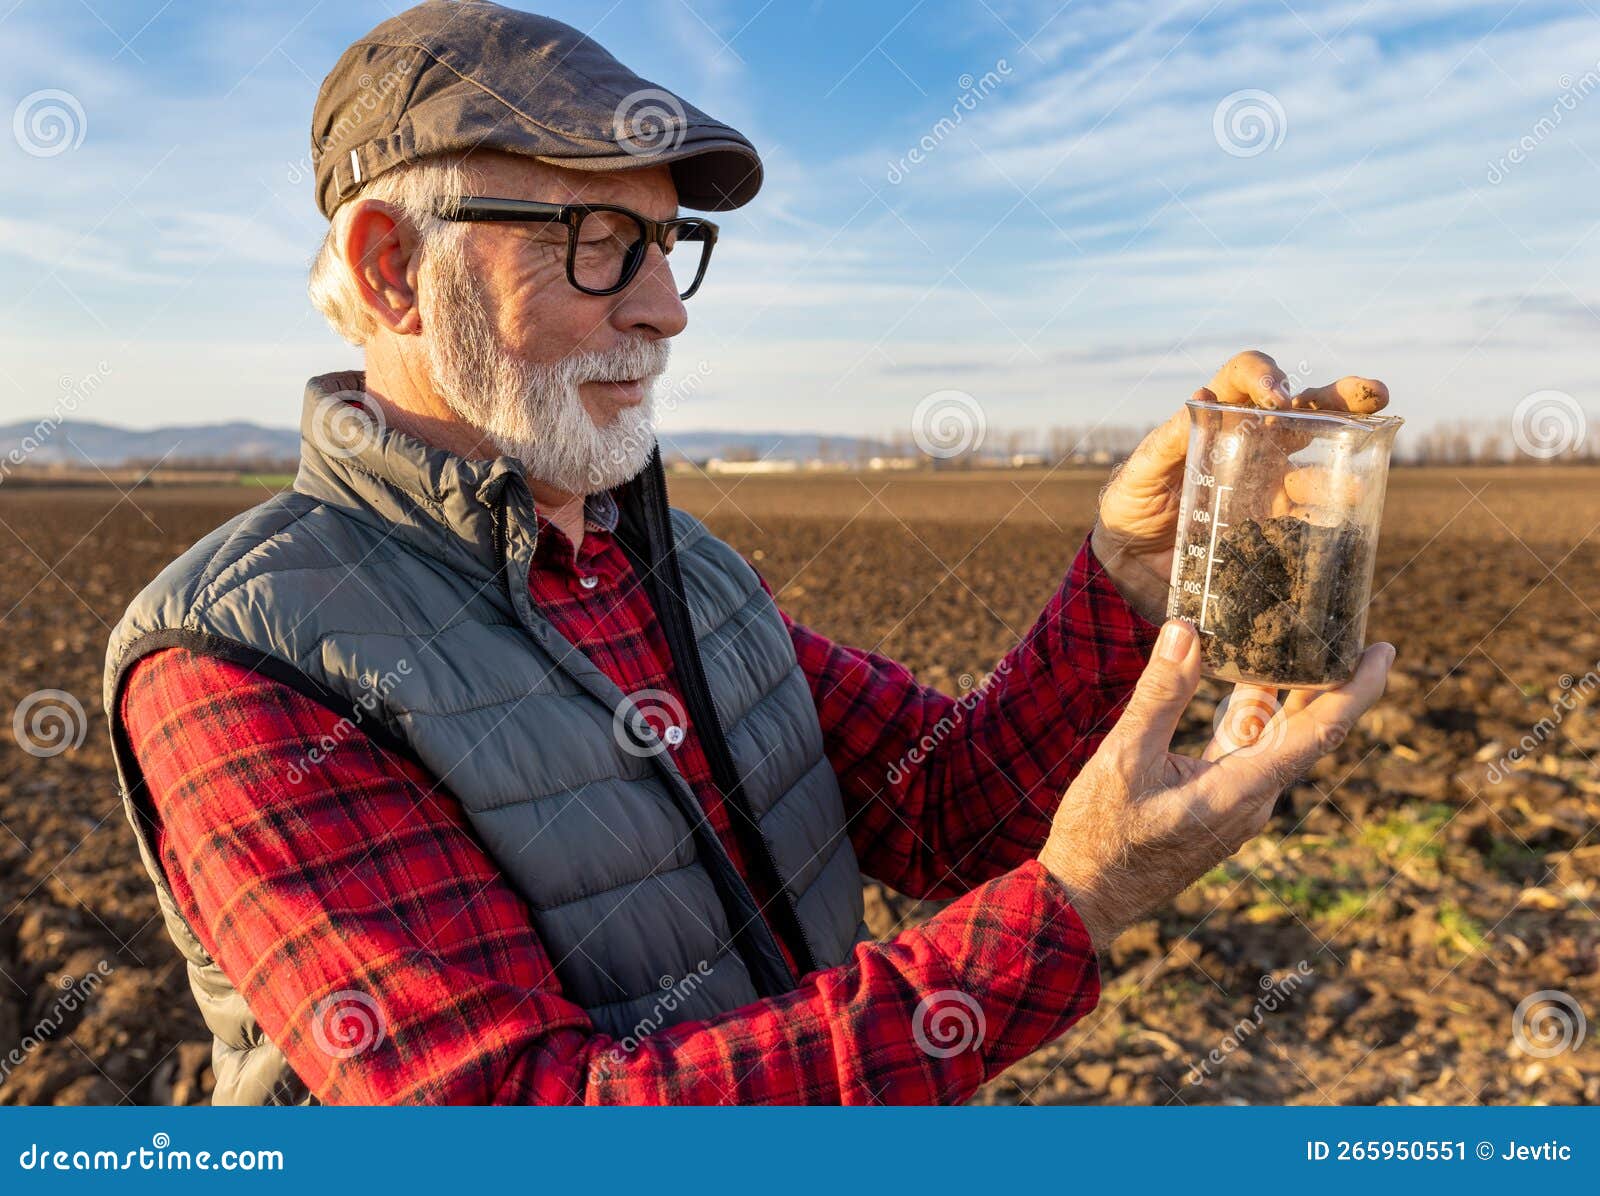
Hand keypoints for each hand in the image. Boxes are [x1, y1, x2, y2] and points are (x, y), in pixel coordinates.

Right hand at [1037, 618, 1392, 949]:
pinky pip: (1248, 752)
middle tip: (1337, 625)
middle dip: (1324, 678)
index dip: (1357, 689)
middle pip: (1304, 729)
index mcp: (1242, 791)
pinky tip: (1244, 682)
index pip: (1320, 732)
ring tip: (1292, 638)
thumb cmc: (1101, 836)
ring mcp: (1236, 808)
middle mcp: (1253, 801)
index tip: (1384, 650)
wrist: (1084, 899)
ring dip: (1283, 692)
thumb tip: (1187, 631)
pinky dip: (1252, 714)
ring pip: (1273, 738)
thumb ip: (1161, 695)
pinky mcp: (1217, 808)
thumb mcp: (1124, 758)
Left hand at [1090, 350, 1389, 622]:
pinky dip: (1332, 518)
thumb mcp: (1142, 471)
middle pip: (1305, 411)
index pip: (1246, 379)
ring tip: (1350, 486)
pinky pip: (1312, 519)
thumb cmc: (1131, 505)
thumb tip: (1203, 395)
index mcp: (1218, 421)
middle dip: (1343, 397)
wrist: (1130, 565)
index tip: (1277, 397)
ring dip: (1340, 469)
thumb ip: (1167, 441)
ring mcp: (1270, 486)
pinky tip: (1343, 521)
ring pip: (1319, 465)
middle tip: (1373, 395)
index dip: (1265, 376)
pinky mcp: (1276, 527)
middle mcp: (1253, 446)